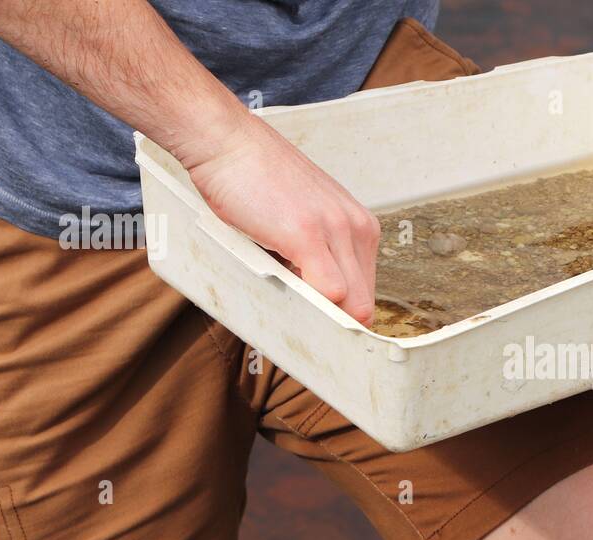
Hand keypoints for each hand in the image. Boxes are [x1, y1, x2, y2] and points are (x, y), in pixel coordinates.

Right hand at [182, 115, 379, 324]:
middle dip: (340, 329)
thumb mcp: (300, 221)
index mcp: (358, 227)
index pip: (367, 292)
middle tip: (312, 346)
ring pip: (351, 303)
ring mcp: (335, 230)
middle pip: (364, 305)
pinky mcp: (307, 235)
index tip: (329, 337)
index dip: (347, 319)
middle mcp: (357, 228)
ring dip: (325, 323)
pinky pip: (329, 291)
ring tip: (296, 328)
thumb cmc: (255, 180)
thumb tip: (317, 304)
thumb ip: (315, 258)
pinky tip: (293, 314)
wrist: (226, 141)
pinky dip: (315, 312)